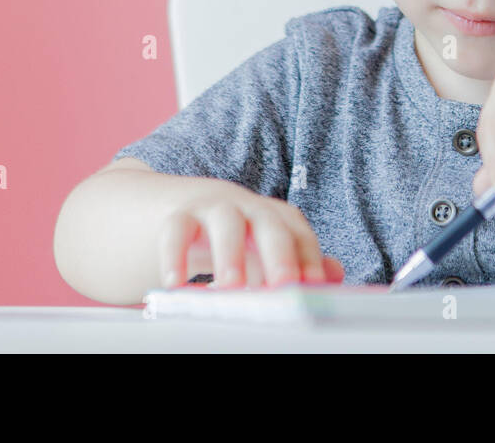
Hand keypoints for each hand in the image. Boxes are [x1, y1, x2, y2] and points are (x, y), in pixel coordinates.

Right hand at [158, 186, 344, 288]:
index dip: (309, 256)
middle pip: (268, 221)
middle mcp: (244, 207)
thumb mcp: (258, 248)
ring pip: (225, 221)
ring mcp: (209, 208)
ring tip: (231, 286)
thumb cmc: (220, 236)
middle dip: (280, 253)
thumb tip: (335, 273)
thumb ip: (294, 260)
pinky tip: (176, 282)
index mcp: (269, 216)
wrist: (159, 207)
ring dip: (231, 253)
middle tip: (285, 285)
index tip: (314, 286)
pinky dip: (176, 254)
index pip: (297, 231)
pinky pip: (177, 229)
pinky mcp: (176, 216)